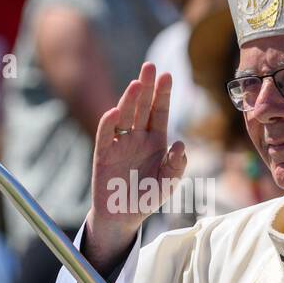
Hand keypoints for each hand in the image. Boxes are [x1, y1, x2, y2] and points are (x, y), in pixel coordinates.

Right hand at [83, 63, 185, 267]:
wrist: (123, 216)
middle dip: (146, 87)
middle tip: (150, 66)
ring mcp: (120, 144)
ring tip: (136, 84)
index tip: (168, 75)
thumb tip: (180, 145)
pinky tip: (114, 112)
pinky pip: (106, 135)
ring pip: (124, 116)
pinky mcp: (103, 154)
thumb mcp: (168, 183)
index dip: (163, 94)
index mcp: (156, 141)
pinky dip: (108, 124)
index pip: (159, 112)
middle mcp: (138, 137)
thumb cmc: (147, 197)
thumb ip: (176, 165)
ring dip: (129, 100)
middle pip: (142, 107)